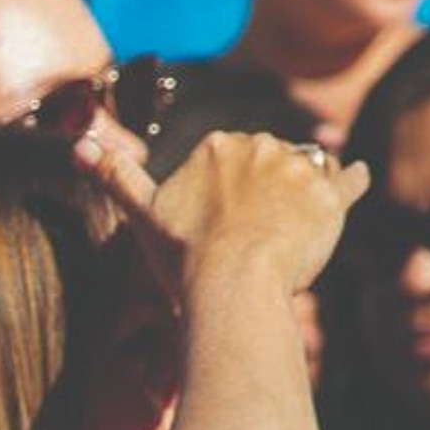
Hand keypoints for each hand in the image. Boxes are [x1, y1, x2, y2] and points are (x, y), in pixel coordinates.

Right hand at [75, 124, 364, 302]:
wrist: (231, 285)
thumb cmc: (183, 258)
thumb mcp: (142, 216)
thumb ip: (114, 177)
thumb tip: (76, 144)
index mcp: (217, 146)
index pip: (230, 159)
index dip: (228, 191)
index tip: (222, 223)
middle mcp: (260, 145)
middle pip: (269, 161)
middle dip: (267, 189)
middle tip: (255, 236)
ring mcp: (298, 168)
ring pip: (306, 168)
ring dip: (305, 189)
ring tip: (297, 224)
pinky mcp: (331, 195)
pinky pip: (350, 178)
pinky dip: (352, 181)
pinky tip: (354, 182)